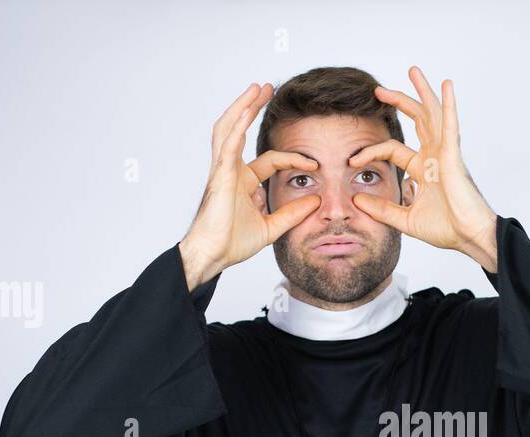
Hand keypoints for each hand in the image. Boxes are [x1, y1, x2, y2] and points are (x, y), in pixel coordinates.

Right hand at [178, 83, 321, 290]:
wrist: (212, 255)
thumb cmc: (232, 243)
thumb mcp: (272, 227)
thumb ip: (293, 214)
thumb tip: (316, 201)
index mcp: (243, 181)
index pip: (272, 160)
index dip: (294, 160)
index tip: (314, 165)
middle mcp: (231, 170)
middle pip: (241, 130)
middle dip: (253, 108)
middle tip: (266, 89)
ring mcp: (223, 170)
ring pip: (230, 128)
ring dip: (243, 106)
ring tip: (257, 88)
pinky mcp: (219, 174)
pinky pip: (228, 143)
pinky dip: (238, 124)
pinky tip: (247, 108)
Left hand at [348, 66, 498, 271]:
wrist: (468, 237)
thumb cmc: (446, 229)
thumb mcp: (404, 219)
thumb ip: (381, 209)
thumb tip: (356, 200)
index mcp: (423, 169)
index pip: (392, 149)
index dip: (370, 151)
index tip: (352, 161)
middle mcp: (434, 156)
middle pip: (416, 121)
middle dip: (398, 102)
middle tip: (378, 91)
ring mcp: (445, 153)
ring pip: (433, 114)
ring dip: (423, 92)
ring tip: (413, 70)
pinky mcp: (454, 156)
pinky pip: (450, 125)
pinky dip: (449, 105)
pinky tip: (447, 85)